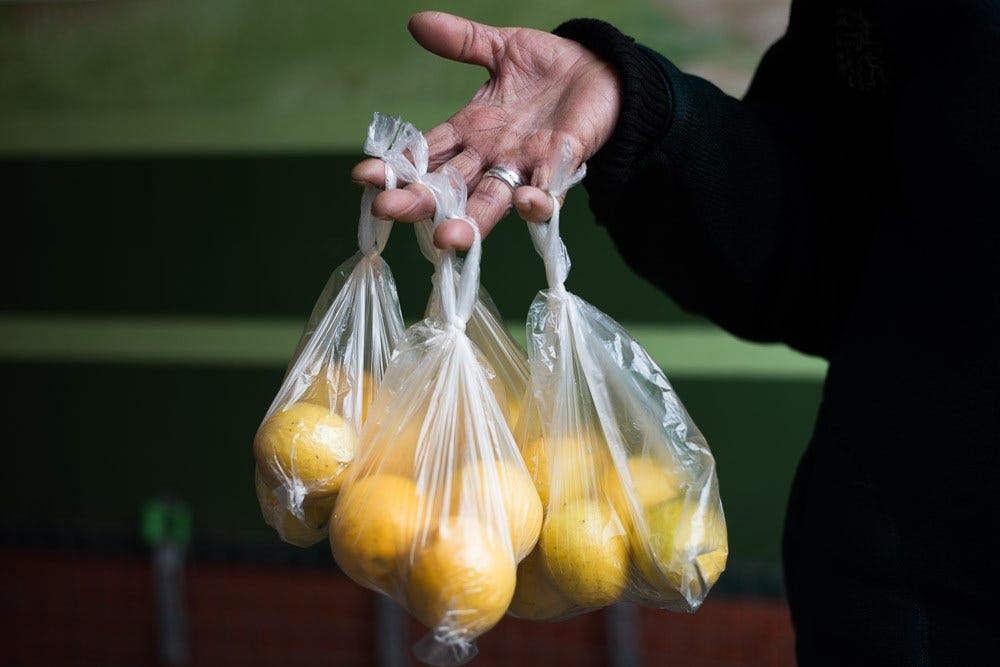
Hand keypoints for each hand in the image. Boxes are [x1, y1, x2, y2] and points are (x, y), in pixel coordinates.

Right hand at [352, 11, 620, 249]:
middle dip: (419, 201)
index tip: (364, 177)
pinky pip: (548, 190)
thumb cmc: (548, 68)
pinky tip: (525, 203)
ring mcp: (524, 166)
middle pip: (448, 187)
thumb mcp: (501, 49)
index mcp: (470, 131)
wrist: (603, 73)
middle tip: (387, 212)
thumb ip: (462, 41)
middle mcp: (491, 157)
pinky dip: (537, 201)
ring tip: (449, 238)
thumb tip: (416, 21)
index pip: (425, 154)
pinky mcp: (561, 166)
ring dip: (470, 221)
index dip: (396, 165)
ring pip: (490, 201)